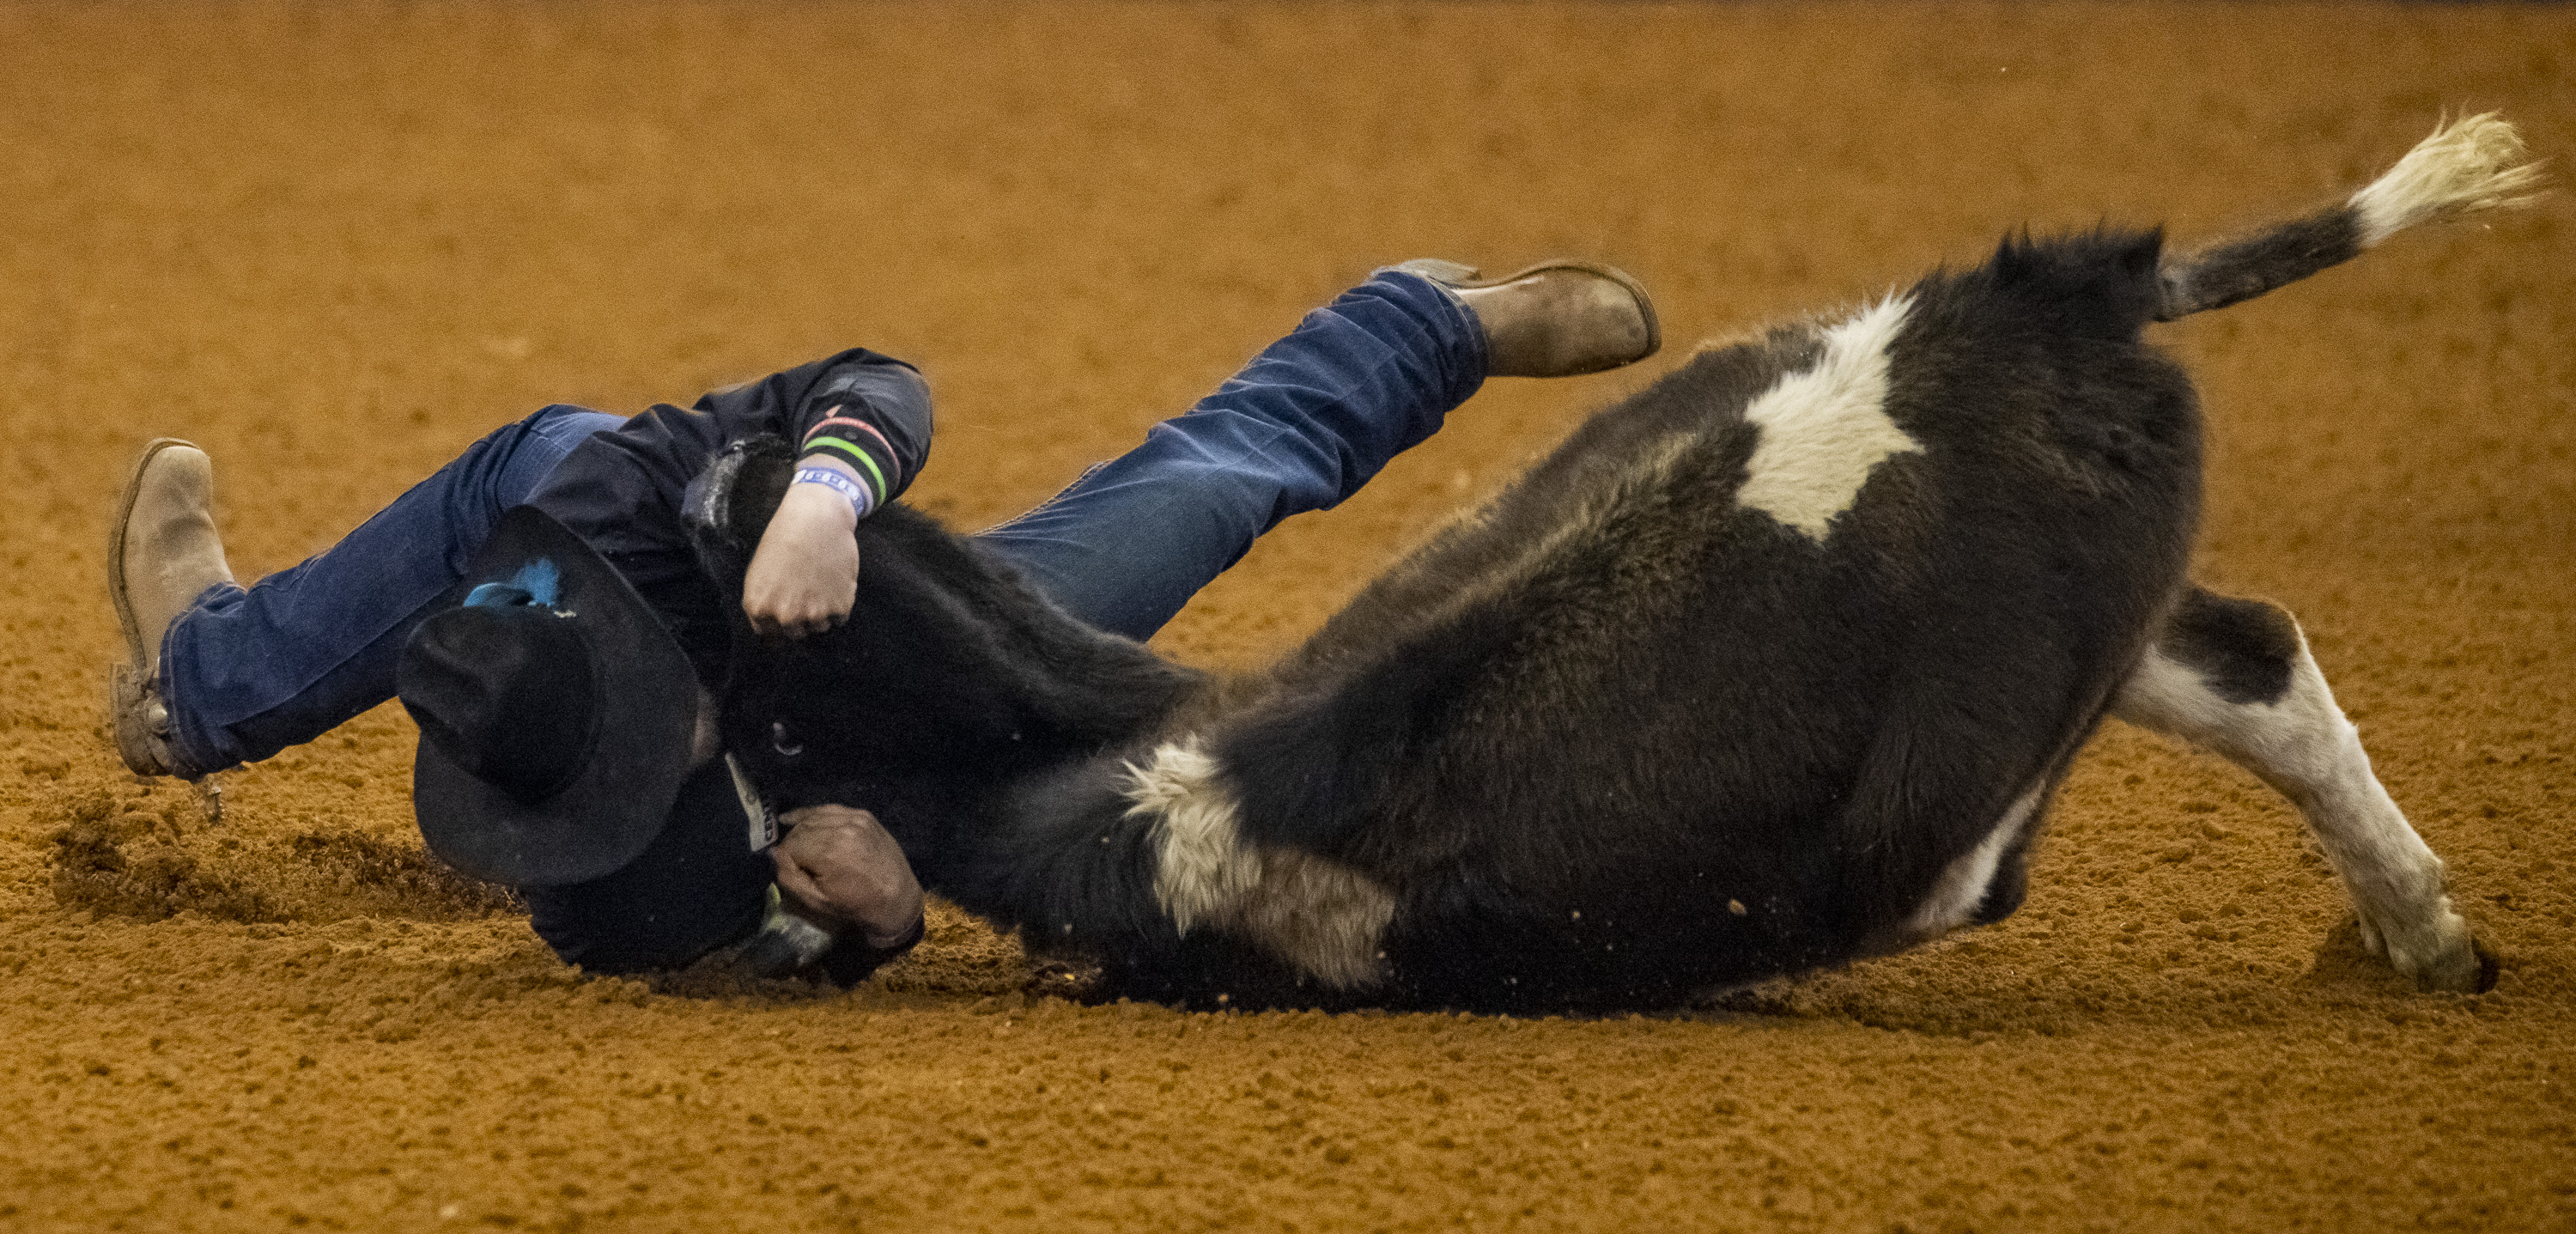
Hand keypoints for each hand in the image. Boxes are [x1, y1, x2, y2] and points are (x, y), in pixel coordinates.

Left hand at [743, 480, 859, 637]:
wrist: (816, 518)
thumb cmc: (785, 538)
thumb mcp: (759, 571)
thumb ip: (764, 602)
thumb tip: (774, 625)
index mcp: (759, 608)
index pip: (770, 636)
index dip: (780, 624)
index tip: (788, 611)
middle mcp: (785, 617)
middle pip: (796, 634)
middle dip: (802, 619)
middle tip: (807, 593)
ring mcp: (814, 614)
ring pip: (820, 627)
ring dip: (823, 613)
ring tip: (822, 584)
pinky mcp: (840, 607)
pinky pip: (840, 619)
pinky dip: (840, 605)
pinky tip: (835, 583)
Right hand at [770, 805, 924, 948]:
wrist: (897, 898)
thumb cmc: (856, 905)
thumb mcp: (816, 901)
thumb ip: (789, 876)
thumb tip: (774, 854)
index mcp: (828, 851)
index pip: (789, 845)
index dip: (785, 859)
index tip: (790, 870)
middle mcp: (841, 828)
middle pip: (800, 828)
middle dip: (793, 843)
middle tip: (797, 860)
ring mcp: (855, 817)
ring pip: (814, 816)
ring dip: (803, 828)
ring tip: (801, 844)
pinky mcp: (863, 814)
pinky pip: (831, 809)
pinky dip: (817, 815)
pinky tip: (805, 819)